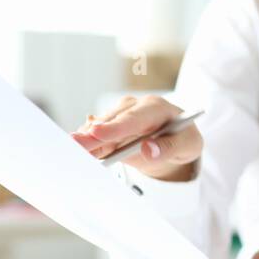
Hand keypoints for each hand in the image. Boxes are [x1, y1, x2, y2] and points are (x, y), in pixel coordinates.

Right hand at [71, 95, 201, 181]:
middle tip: (74, 143)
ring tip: (70, 149)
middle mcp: (135, 108)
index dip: (115, 126)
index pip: (134, 118)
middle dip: (92, 134)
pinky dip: (87, 143)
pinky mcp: (112, 128)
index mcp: (156, 108)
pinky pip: (97, 136)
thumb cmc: (183, 138)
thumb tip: (149, 150)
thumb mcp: (188, 145)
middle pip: (111, 123)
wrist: (177, 138)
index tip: (98, 132)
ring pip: (100, 128)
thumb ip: (170, 147)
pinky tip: (74, 149)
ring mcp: (121, 117)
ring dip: (85, 139)